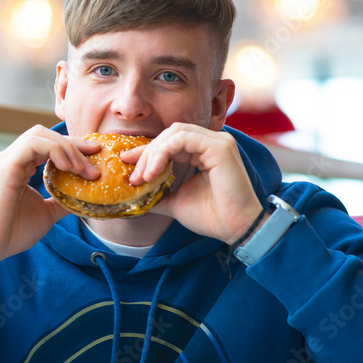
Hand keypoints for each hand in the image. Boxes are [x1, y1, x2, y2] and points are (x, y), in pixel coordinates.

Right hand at [0, 126, 99, 273]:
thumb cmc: (13, 232)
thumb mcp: (47, 213)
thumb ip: (62, 201)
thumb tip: (85, 197)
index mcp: (20, 166)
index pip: (49, 145)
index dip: (73, 146)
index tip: (96, 154)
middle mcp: (13, 159)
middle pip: (46, 135)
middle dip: (73, 143)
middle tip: (95, 156)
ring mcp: (7, 160)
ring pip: (40, 135)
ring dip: (66, 148)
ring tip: (81, 168)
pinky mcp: (5, 166)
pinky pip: (33, 144)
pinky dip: (54, 150)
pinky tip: (67, 166)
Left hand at [122, 123, 263, 243]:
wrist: (235, 229)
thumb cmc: (212, 216)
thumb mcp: (176, 201)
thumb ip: (158, 192)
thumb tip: (135, 195)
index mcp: (204, 151)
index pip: (170, 141)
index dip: (146, 151)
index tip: (127, 163)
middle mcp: (212, 142)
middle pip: (169, 134)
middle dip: (147, 152)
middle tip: (134, 176)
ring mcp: (218, 141)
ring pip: (174, 133)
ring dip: (153, 153)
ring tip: (143, 176)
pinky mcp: (220, 146)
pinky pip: (182, 139)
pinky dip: (163, 153)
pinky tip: (154, 172)